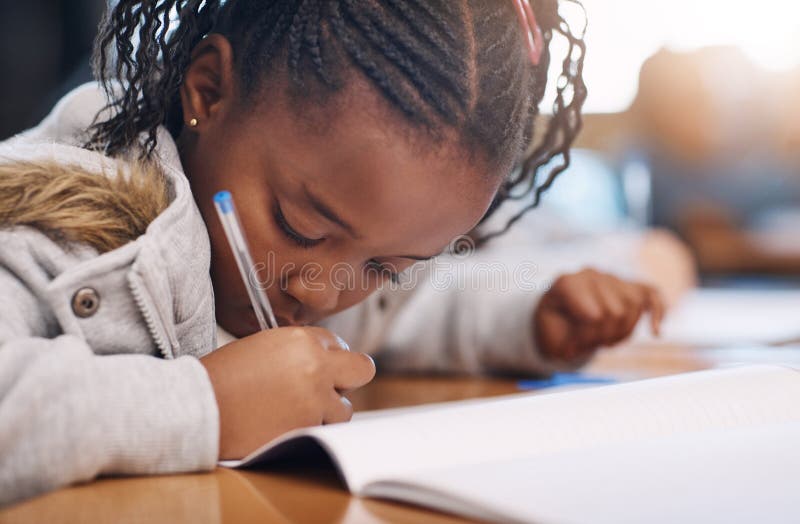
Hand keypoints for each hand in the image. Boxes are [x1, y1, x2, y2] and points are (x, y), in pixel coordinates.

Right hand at [200, 327, 375, 458]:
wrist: (199, 406)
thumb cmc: (222, 377)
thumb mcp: (262, 347)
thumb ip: (296, 351)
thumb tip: (321, 361)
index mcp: (301, 339)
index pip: (336, 343)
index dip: (327, 358)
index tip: (314, 368)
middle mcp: (315, 366)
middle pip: (362, 369)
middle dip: (349, 378)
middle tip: (330, 388)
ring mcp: (315, 399)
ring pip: (344, 408)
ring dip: (327, 411)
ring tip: (295, 412)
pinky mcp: (308, 428)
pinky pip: (324, 430)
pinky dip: (310, 430)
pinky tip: (285, 425)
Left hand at [534, 268, 664, 362]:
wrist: (554, 313)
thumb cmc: (552, 327)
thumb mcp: (549, 335)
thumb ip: (565, 341)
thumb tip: (577, 352)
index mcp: (567, 283)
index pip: (594, 315)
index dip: (585, 339)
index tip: (569, 351)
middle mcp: (590, 274)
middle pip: (617, 312)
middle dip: (603, 338)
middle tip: (586, 347)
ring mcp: (610, 278)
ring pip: (634, 306)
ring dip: (622, 332)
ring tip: (603, 341)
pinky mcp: (627, 285)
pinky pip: (651, 294)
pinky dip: (657, 312)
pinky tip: (655, 332)